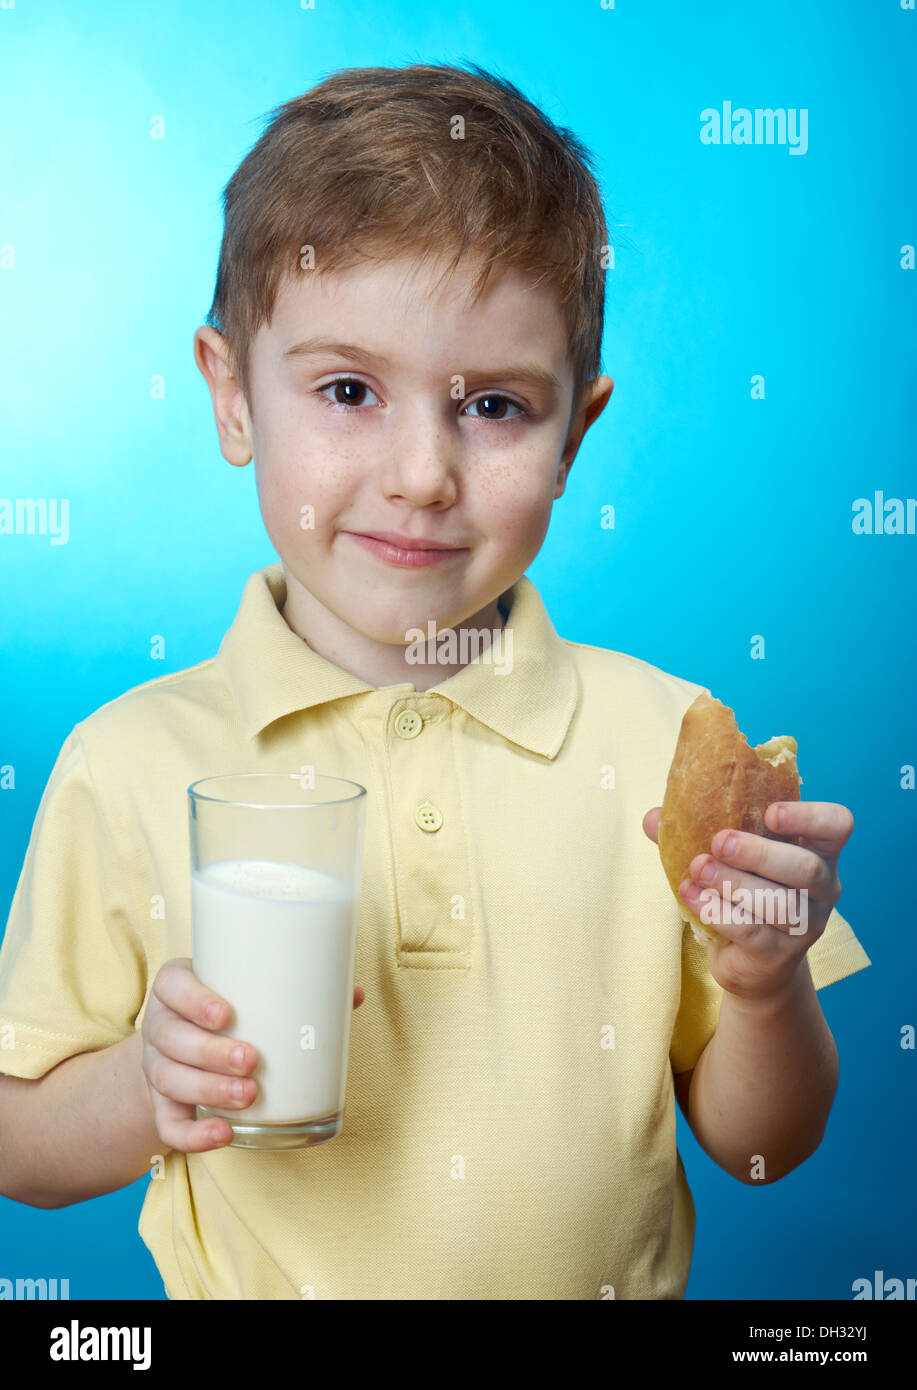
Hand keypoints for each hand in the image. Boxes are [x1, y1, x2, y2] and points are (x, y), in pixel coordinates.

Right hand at [140, 957, 364, 1151]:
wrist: (182, 1050)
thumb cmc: (229, 1011)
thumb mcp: (246, 993)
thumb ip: (295, 991)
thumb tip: (353, 993)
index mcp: (178, 989)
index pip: (171, 986)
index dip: (193, 1000)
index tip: (226, 1014)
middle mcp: (161, 1026)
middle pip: (172, 1038)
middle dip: (211, 1052)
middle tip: (251, 1060)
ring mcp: (156, 1067)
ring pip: (170, 1080)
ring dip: (209, 1090)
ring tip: (249, 1096)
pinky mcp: (161, 1105)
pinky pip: (168, 1125)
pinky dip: (193, 1135)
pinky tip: (223, 1135)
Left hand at [642, 802, 853, 1001]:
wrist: (753, 963)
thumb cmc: (744, 893)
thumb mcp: (730, 858)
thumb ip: (695, 833)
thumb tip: (652, 817)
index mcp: (817, 851)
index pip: (837, 826)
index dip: (810, 817)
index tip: (771, 812)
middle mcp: (822, 888)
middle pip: (806, 868)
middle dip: (760, 853)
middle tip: (719, 841)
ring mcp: (806, 925)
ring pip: (779, 904)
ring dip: (734, 883)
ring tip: (698, 869)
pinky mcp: (779, 954)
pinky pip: (751, 931)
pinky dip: (718, 910)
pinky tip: (691, 895)